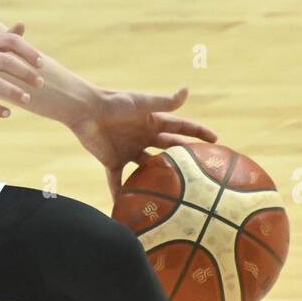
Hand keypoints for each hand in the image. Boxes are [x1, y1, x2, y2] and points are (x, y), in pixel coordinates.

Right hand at [0, 23, 44, 118]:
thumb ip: (1, 38)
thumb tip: (23, 26)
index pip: (9, 41)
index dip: (27, 51)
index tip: (42, 64)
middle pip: (3, 61)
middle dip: (24, 72)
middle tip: (41, 83)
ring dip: (11, 91)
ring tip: (27, 99)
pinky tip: (7, 114)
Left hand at [70, 86, 216, 205]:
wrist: (85, 110)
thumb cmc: (115, 103)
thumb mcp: (142, 103)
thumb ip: (164, 101)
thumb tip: (187, 90)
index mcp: (153, 121)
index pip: (181, 128)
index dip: (198, 133)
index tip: (216, 141)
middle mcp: (143, 136)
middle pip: (169, 149)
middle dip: (184, 158)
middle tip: (203, 173)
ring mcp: (129, 150)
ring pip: (147, 168)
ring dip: (158, 180)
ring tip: (174, 196)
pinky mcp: (112, 160)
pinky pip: (118, 181)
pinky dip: (122, 194)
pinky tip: (131, 209)